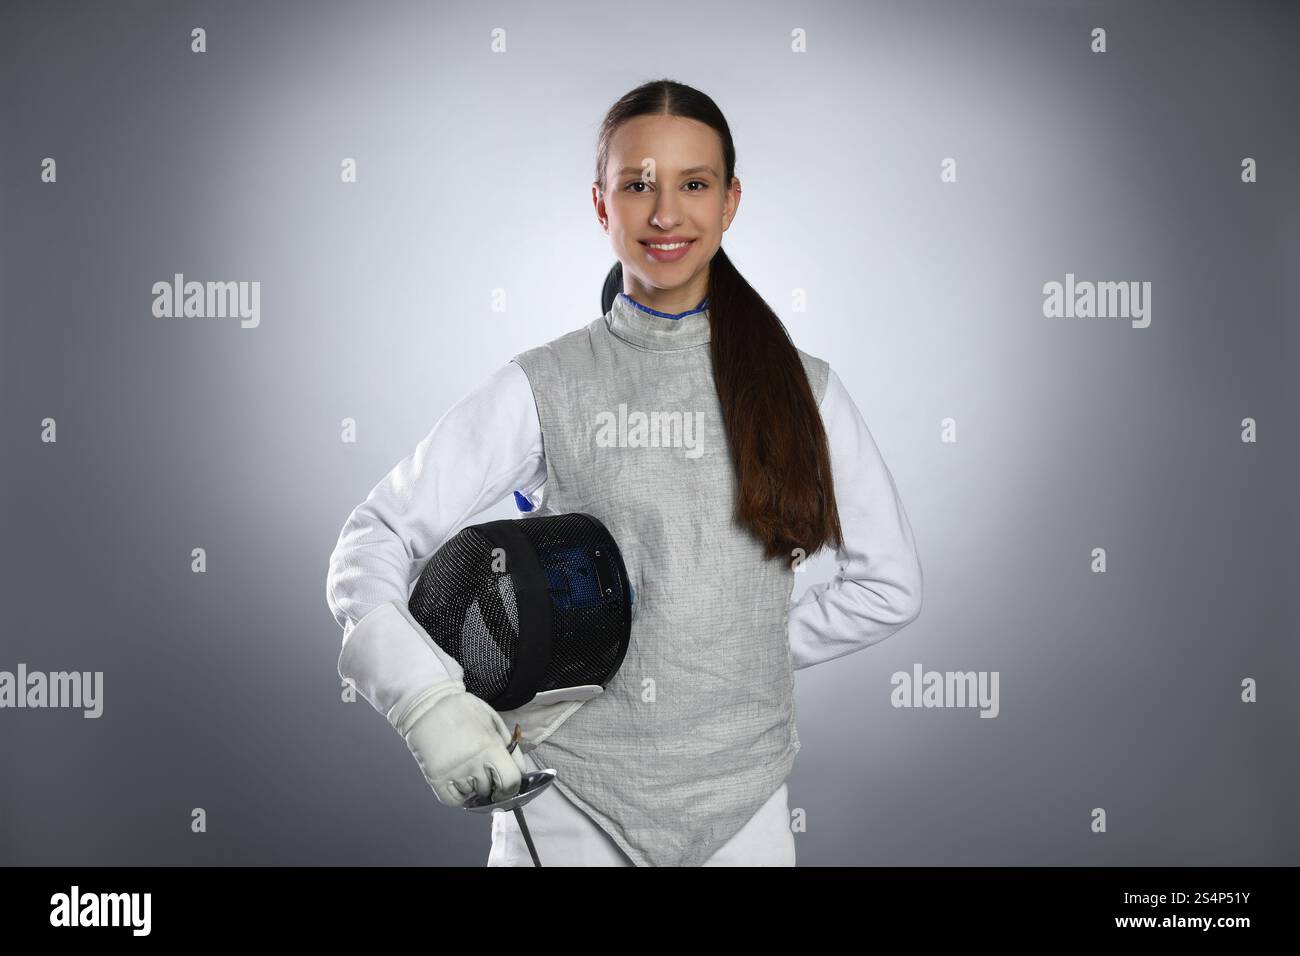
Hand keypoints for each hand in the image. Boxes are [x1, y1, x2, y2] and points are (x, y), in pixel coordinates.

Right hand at [395, 679, 526, 806]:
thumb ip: (510, 747)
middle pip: (490, 790)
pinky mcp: (435, 778)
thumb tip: (521, 771)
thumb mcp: (493, 721)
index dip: (512, 787)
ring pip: (472, 795)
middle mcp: (473, 763)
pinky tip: (458, 780)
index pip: (510, 783)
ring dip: (473, 786)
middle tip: (484, 769)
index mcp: (490, 747)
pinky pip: (453, 800)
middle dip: (491, 784)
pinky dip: (458, 794)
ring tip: (467, 766)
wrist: (428, 706)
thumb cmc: (463, 710)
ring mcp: (453, 772)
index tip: (508, 786)